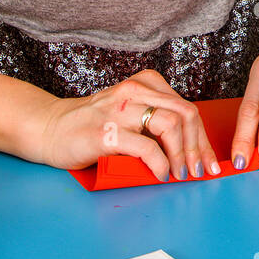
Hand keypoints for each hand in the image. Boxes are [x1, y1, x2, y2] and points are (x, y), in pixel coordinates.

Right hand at [37, 70, 216, 180]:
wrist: (49, 129)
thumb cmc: (93, 125)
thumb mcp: (130, 112)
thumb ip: (156, 120)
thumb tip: (192, 150)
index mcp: (145, 84)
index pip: (187, 108)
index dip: (202, 137)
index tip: (210, 160)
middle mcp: (135, 91)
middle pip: (185, 114)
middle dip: (199, 146)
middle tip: (200, 170)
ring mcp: (120, 110)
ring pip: (170, 125)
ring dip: (183, 155)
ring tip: (182, 174)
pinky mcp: (106, 132)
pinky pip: (146, 147)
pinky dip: (160, 164)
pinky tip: (161, 175)